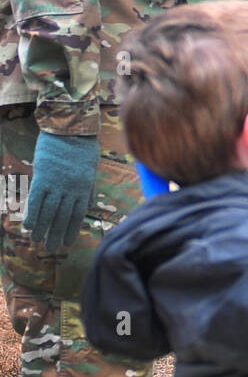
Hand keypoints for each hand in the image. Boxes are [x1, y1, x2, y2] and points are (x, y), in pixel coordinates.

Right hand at [24, 132, 99, 250]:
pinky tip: (28, 227)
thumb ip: (88, 188)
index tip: (67, 242)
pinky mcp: (42, 178)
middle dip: (56, 234)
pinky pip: (36, 201)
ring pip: (48, 212)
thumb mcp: (91, 168)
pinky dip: (32, 214)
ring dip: (42, 228)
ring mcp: (56, 185)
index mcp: (84, 188)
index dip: (72, 230)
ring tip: (37, 241)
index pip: (78, 215)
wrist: (70, 129)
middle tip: (51, 247)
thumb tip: (89, 205)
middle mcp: (71, 189)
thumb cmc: (83, 147)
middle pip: (63, 217)